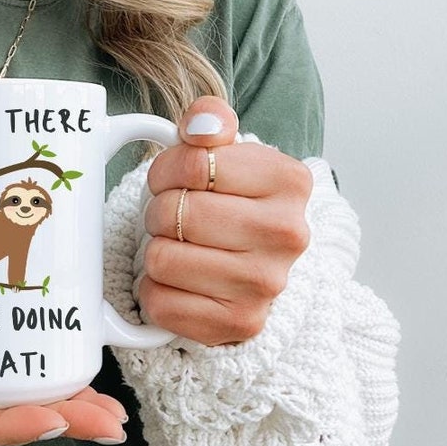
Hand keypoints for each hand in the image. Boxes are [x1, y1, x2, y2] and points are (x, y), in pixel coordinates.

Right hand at [0, 305, 127, 445]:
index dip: (10, 427)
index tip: (54, 418)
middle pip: (3, 424)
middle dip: (59, 422)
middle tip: (109, 420)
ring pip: (12, 406)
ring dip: (63, 407)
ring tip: (109, 409)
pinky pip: (5, 382)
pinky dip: (43, 380)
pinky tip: (77, 375)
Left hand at [140, 96, 312, 345]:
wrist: (254, 265)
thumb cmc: (231, 203)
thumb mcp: (225, 152)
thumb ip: (210, 120)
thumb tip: (201, 126)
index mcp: (289, 181)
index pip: (192, 163)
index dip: (168, 170)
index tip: (177, 181)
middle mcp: (288, 235)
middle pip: (174, 212)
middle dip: (161, 211)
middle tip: (175, 218)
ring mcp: (266, 285)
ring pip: (161, 258)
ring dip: (157, 252)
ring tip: (180, 249)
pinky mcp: (239, 325)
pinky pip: (159, 302)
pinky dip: (156, 291)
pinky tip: (180, 283)